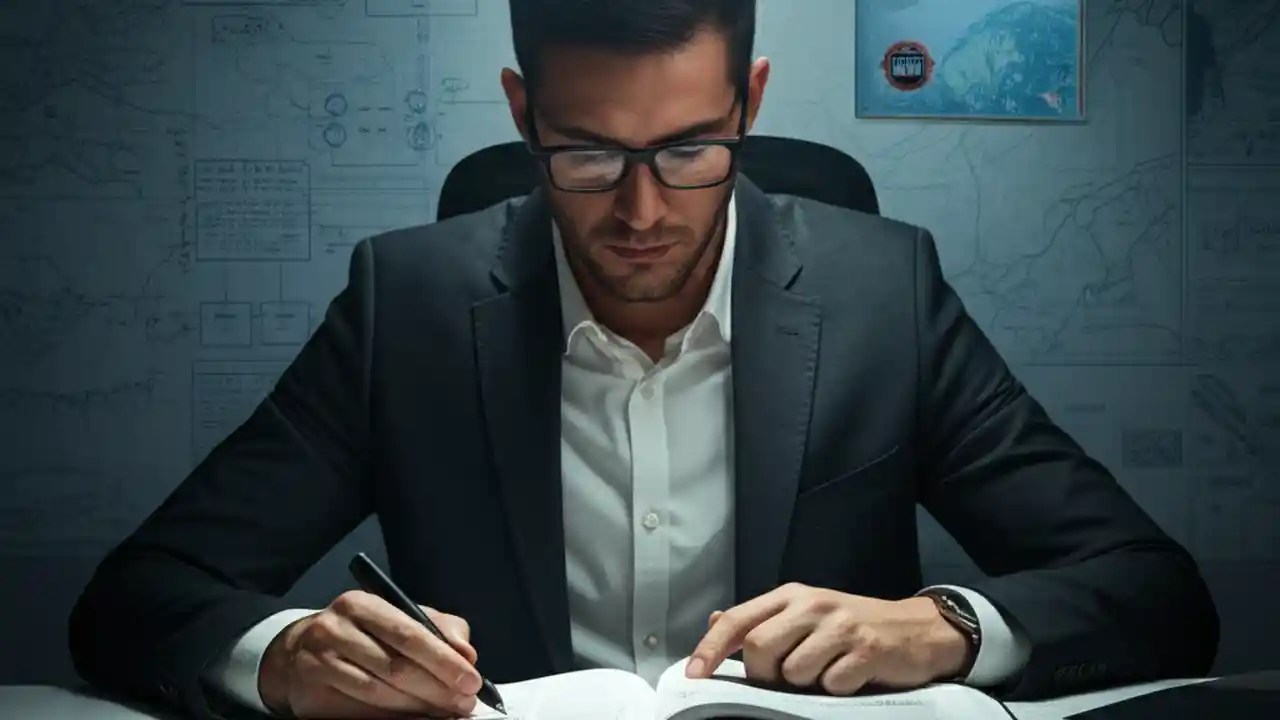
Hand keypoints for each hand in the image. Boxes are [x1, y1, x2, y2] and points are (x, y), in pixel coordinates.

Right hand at [259, 590, 481, 718]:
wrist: (297, 652)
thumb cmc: (362, 633)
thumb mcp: (398, 618)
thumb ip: (438, 629)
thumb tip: (467, 654)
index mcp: (361, 605)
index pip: (409, 633)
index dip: (443, 660)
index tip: (472, 681)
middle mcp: (334, 630)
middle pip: (395, 667)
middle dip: (437, 689)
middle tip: (464, 704)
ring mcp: (318, 664)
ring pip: (378, 693)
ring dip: (417, 709)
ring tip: (444, 714)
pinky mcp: (311, 696)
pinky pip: (359, 713)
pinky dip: (393, 719)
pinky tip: (415, 719)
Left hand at [685, 582, 969, 694]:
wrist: (916, 629)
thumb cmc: (852, 626)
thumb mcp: (804, 614)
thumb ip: (761, 620)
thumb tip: (716, 620)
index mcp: (791, 596)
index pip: (738, 619)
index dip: (711, 648)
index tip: (694, 674)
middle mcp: (813, 605)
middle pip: (758, 646)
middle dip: (764, 673)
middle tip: (783, 678)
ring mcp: (841, 626)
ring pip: (793, 670)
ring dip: (803, 684)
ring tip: (824, 672)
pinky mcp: (867, 650)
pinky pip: (831, 683)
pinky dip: (835, 690)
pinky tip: (849, 676)